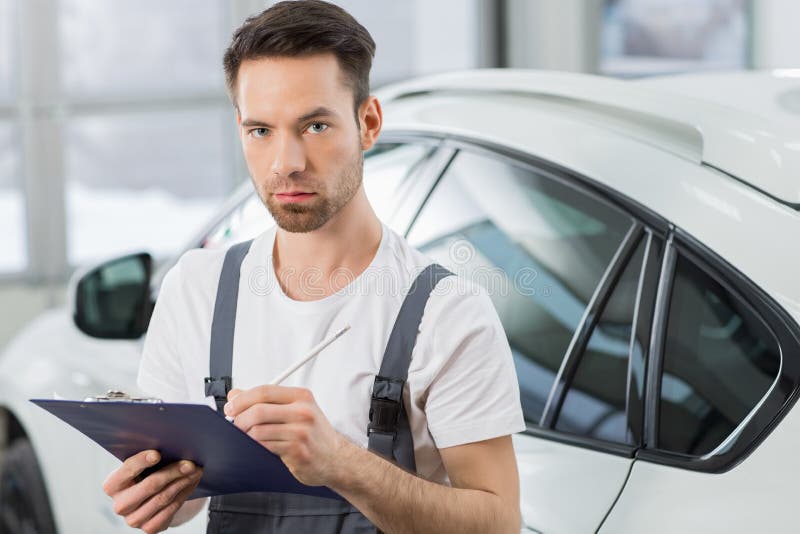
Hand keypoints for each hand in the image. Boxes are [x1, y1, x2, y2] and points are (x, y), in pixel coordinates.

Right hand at [102, 450, 202, 532]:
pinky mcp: (149, 528)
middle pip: (150, 485)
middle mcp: (120, 505)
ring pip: (164, 497)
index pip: (127, 470)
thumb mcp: (141, 467)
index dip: (142, 461)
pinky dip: (184, 493)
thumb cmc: (145, 476)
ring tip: (195, 471)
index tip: (157, 453)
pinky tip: (191, 483)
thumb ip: (149, 458)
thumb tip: (171, 445)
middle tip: (189, 463)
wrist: (150, 500)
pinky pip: (171, 509)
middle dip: (173, 472)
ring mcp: (134, 519)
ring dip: (183, 482)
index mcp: (112, 485)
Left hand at [225, 386, 350, 486]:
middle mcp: (303, 412)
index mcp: (302, 397)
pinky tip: (255, 447)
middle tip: (234, 425)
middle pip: (258, 410)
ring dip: (244, 435)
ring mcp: (301, 432)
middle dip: (239, 418)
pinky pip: (265, 446)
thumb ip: (268, 401)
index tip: (231, 406)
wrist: (336, 458)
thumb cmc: (315, 434)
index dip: (242, 398)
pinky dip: (254, 447)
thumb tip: (236, 394)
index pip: (264, 391)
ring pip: (258, 430)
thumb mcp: (296, 410)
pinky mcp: (297, 451)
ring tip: (244, 437)